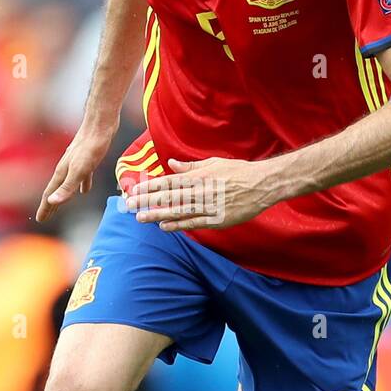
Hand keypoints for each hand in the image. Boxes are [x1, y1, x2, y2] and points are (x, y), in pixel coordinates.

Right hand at [37, 124, 114, 222]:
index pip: (50, 194)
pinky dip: (81, 185)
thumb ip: (67, 186)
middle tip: (45, 217)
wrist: (100, 123)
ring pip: (67, 183)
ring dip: (63, 195)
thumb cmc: (91, 146)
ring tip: (61, 204)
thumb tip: (52, 202)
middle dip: (50, 204)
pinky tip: (85, 189)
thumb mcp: (81, 169)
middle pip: (56, 190)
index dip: (45, 208)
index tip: (40, 220)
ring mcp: (76, 162)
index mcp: (63, 172)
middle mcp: (66, 168)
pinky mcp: (87, 158)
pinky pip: (81, 176)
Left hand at [125, 156, 277, 230]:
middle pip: (168, 197)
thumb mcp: (214, 163)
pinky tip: (164, 227)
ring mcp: (208, 207)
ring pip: (177, 212)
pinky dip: (177, 225)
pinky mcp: (217, 220)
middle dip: (146, 201)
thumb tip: (171, 163)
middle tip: (129, 206)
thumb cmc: (238, 171)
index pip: (168, 181)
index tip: (134, 190)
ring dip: (157, 215)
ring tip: (140, 218)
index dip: (149, 186)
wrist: (262, 185)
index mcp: (198, 176)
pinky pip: (193, 223)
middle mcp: (200, 191)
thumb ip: (191, 166)